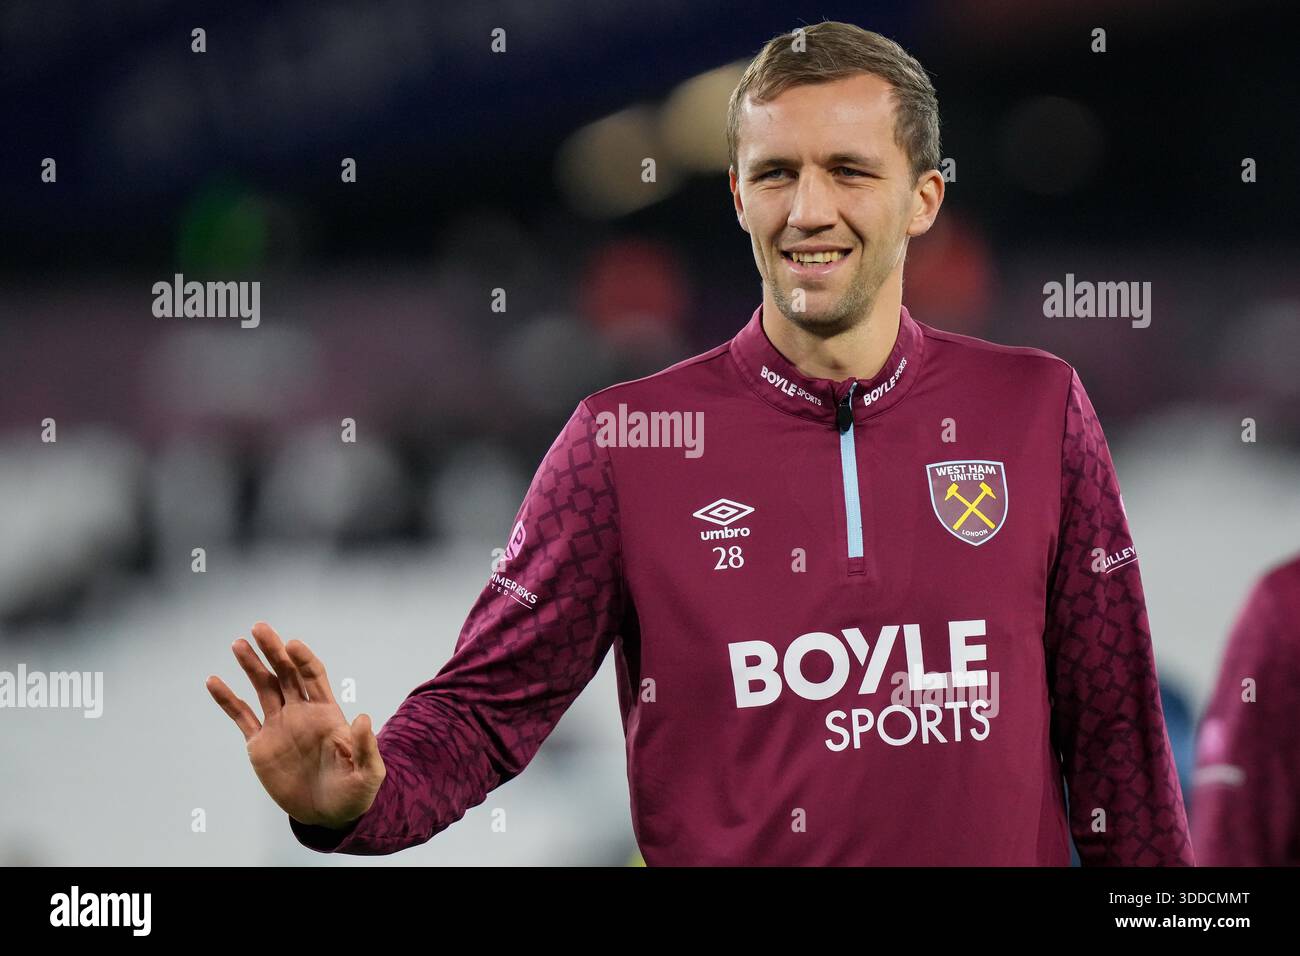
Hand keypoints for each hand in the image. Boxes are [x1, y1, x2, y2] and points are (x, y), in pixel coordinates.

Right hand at [207, 621, 385, 828]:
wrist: (328, 815)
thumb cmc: (353, 792)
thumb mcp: (367, 772)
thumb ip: (365, 746)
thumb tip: (363, 718)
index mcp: (326, 713)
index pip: (313, 677)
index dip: (304, 660)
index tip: (292, 645)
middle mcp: (301, 713)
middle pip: (285, 674)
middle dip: (274, 651)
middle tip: (259, 627)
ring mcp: (280, 726)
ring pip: (263, 688)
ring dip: (251, 666)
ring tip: (238, 644)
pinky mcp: (261, 745)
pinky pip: (241, 716)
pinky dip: (227, 700)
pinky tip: (214, 681)